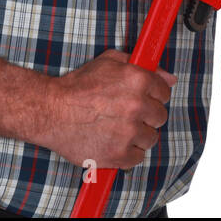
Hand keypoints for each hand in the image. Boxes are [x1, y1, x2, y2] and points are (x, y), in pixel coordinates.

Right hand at [44, 49, 176, 169]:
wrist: (51, 110)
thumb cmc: (78, 86)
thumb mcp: (109, 62)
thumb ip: (143, 66)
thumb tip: (170, 79)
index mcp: (138, 80)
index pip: (165, 93)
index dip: (153, 96)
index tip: (142, 100)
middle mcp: (137, 105)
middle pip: (160, 117)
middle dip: (146, 116)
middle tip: (128, 115)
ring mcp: (129, 132)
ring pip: (151, 138)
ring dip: (138, 136)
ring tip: (118, 130)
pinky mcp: (119, 154)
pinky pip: (137, 158)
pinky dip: (127, 154)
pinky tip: (114, 143)